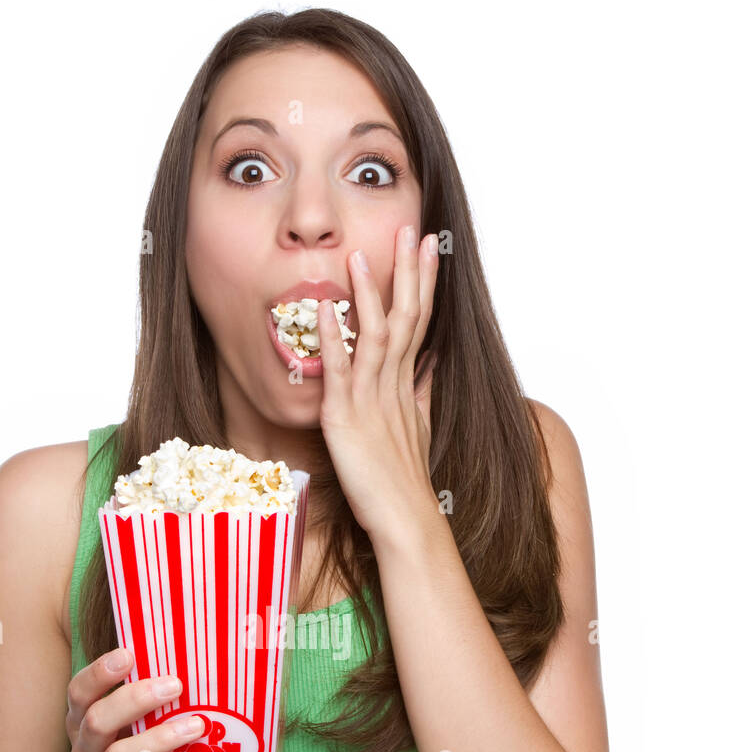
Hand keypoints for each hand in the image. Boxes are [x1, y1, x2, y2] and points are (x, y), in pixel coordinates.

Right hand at [66, 649, 206, 751]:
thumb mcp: (128, 734)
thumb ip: (146, 707)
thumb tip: (192, 664)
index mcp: (85, 726)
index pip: (79, 693)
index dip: (99, 672)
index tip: (128, 654)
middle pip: (98, 721)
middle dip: (135, 700)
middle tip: (176, 685)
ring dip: (159, 739)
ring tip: (197, 727)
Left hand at [315, 224, 438, 539]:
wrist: (406, 521)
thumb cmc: (406, 483)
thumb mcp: (416, 430)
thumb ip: (419, 396)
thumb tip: (427, 372)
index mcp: (406, 386)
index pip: (419, 322)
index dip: (424, 283)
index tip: (429, 246)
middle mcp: (392, 386)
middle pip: (404, 318)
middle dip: (408, 273)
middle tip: (410, 230)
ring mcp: (370, 401)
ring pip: (373, 337)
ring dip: (367, 295)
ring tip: (361, 255)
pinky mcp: (346, 420)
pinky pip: (338, 373)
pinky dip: (332, 340)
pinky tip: (323, 311)